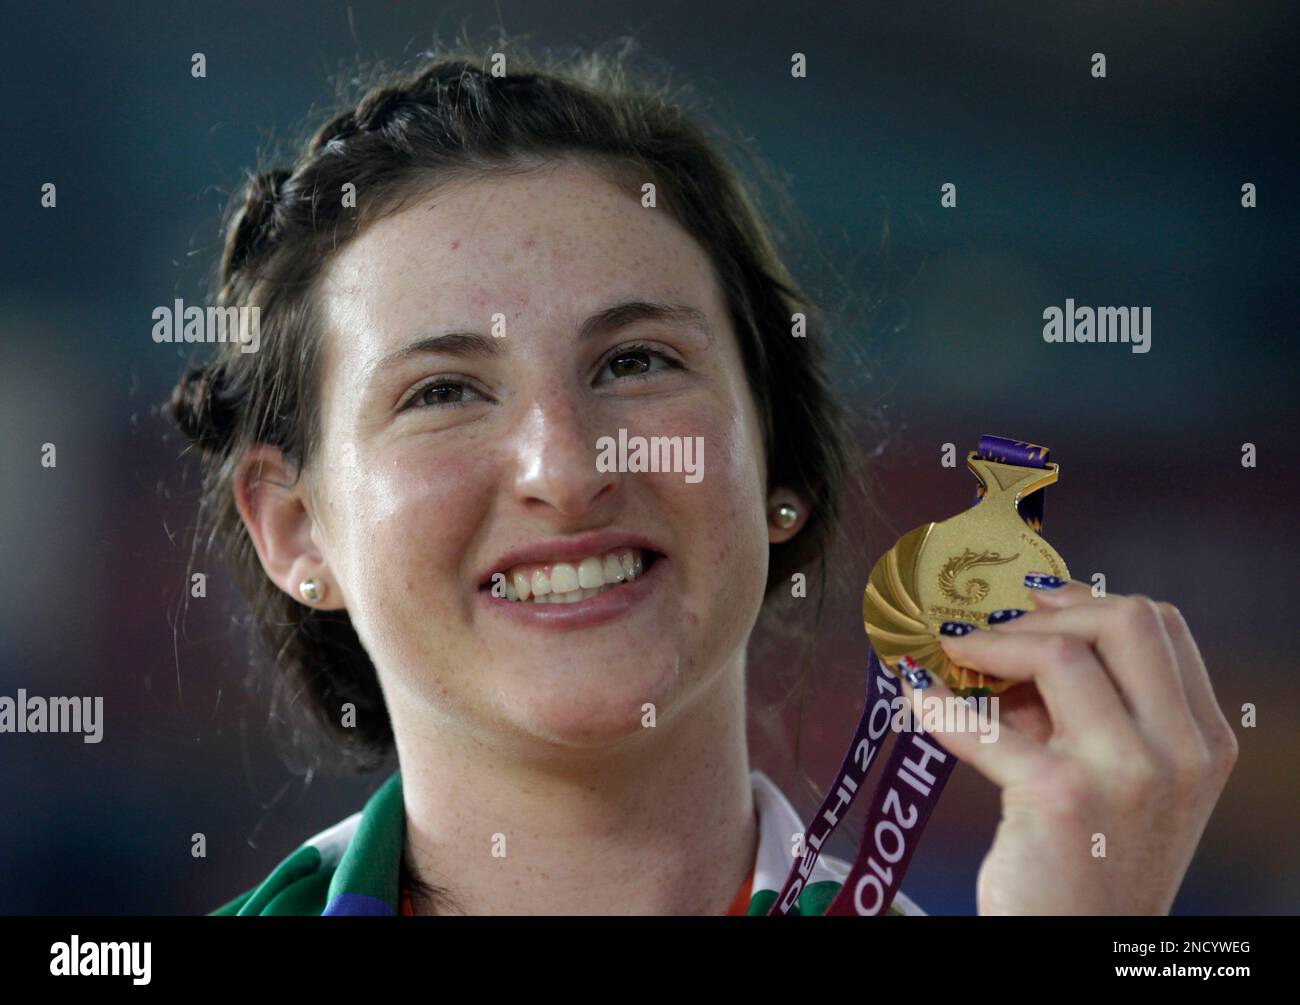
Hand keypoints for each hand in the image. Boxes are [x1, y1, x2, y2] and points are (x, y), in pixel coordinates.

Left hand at [906, 580, 1237, 914]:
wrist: (1079, 945)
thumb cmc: (1091, 861)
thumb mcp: (1116, 780)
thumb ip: (1080, 712)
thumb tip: (1009, 643)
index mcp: (1202, 740)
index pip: (1161, 627)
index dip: (1089, 601)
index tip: (1036, 601)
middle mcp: (1179, 751)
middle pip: (1124, 621)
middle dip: (1045, 612)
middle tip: (990, 628)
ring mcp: (1125, 772)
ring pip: (1059, 654)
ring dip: (990, 644)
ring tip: (951, 653)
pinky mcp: (1059, 796)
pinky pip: (983, 723)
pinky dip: (939, 702)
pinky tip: (917, 694)